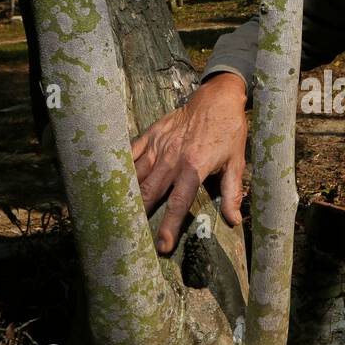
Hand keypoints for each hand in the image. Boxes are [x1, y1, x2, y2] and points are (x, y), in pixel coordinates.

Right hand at [130, 72, 248, 253]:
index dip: (169, 226)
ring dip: (125, 195)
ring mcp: (158, 146)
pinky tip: (108, 181)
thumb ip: (232, 192)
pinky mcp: (150, 135)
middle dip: (139, 215)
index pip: (178, 203)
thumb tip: (233, 221)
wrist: (217, 98)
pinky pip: (130, 152)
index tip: (161, 245)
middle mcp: (172, 159)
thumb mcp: (237, 162)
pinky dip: (119, 166)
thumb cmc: (229, 131)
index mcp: (194, 168)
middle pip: (150, 192)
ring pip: (136, 174)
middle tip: (127, 235)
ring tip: (113, 214)